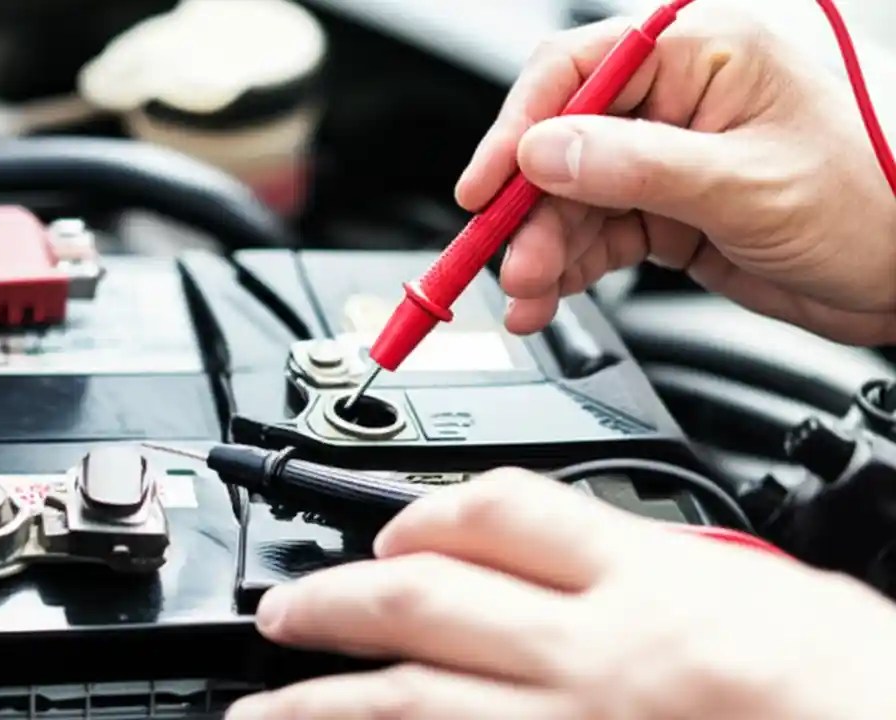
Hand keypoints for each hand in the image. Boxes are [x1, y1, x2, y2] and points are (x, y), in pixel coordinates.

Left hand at [227, 470, 895, 718]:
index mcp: (651, 583)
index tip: (388, 529)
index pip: (499, 511)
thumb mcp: (764, 589)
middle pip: (426, 602)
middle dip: (334, 602)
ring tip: (263, 707)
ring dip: (325, 704)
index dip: (423, 513)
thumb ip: (652, 565)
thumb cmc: (858, 687)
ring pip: (416, 704)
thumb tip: (571, 551)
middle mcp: (598, 656)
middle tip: (282, 612)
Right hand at [462, 9, 895, 344]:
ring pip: (571, 200)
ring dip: (543, 249)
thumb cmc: (872, 199)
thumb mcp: (745, 182)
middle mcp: (674, 100)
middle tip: (510, 260)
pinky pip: (595, 236)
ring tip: (530, 294)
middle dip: (529, 209)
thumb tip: (544, 152)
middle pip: (561, 145)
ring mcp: (665, 160)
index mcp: (699, 54)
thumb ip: (636, 166)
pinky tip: (547, 297)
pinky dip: (567, 270)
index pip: (577, 73)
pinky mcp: (665, 212)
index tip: (485, 185)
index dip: (518, 128)